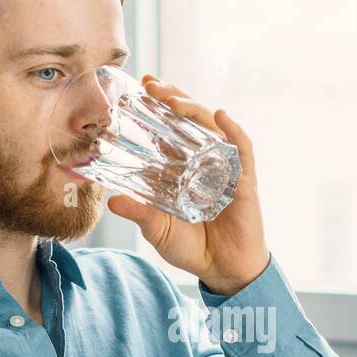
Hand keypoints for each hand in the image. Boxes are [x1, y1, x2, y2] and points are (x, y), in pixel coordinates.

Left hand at [105, 75, 269, 296]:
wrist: (222, 270)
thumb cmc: (192, 247)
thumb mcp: (158, 229)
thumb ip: (139, 213)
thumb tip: (112, 200)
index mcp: (182, 168)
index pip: (169, 128)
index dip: (156, 107)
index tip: (139, 88)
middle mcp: (204, 161)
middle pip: (190, 120)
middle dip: (172, 98)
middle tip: (150, 86)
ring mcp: (225, 168)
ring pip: (212, 128)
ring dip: (194, 110)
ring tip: (174, 100)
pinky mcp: (244, 181)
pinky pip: (242, 150)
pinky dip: (233, 131)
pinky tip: (221, 116)